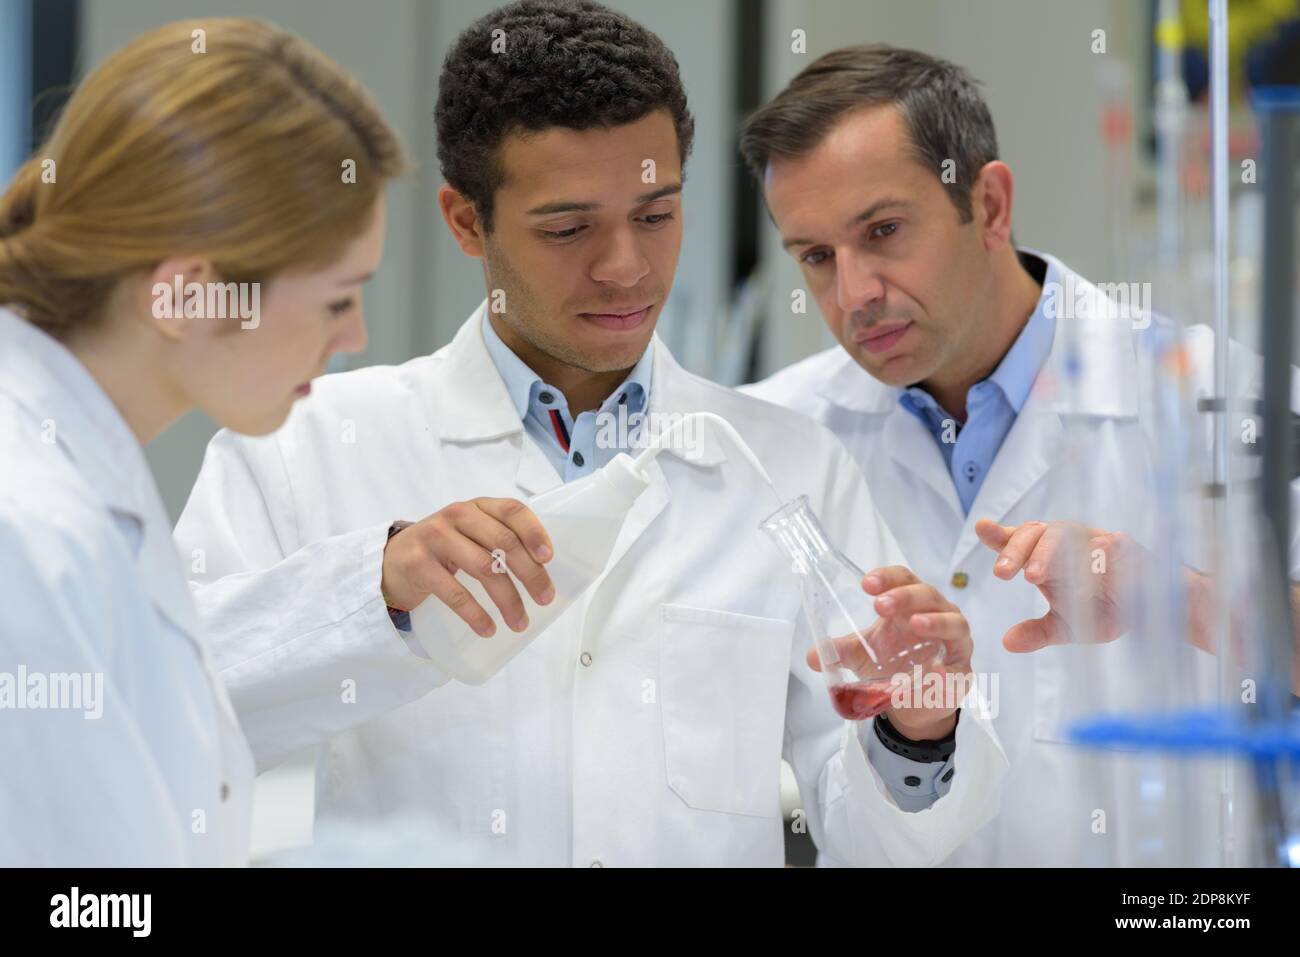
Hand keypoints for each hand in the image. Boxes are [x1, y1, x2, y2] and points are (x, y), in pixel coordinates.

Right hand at [381, 498, 553, 636]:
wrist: (390, 559)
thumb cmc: (442, 548)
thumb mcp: (469, 534)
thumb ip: (498, 539)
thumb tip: (542, 571)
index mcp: (476, 506)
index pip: (511, 510)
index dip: (534, 532)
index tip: (549, 558)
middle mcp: (457, 515)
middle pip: (503, 542)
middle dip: (530, 573)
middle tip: (545, 598)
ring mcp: (435, 538)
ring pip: (484, 569)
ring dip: (508, 600)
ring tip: (520, 622)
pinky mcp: (418, 564)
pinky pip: (454, 593)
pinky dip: (475, 615)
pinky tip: (488, 629)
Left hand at [806, 565, 971, 739]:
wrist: (913, 701)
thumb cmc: (892, 664)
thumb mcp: (863, 656)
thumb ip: (841, 651)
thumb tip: (812, 656)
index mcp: (911, 603)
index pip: (903, 579)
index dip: (887, 577)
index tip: (865, 583)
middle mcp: (937, 613)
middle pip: (927, 595)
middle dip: (905, 596)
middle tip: (880, 605)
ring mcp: (954, 640)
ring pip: (953, 622)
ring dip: (935, 621)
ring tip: (915, 624)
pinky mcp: (962, 669)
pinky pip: (960, 665)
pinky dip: (949, 668)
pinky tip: (936, 671)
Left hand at [975, 518, 1139, 651]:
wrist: (1153, 609)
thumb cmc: (1104, 608)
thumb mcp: (1067, 626)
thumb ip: (1037, 632)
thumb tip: (1006, 642)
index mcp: (1047, 557)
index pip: (1019, 540)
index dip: (999, 535)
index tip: (981, 528)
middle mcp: (1066, 542)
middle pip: (1036, 533)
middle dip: (1016, 551)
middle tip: (1000, 573)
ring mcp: (1094, 540)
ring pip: (1065, 533)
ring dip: (1047, 552)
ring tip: (1032, 576)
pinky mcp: (1124, 546)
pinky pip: (1108, 545)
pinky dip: (1097, 552)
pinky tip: (1088, 562)